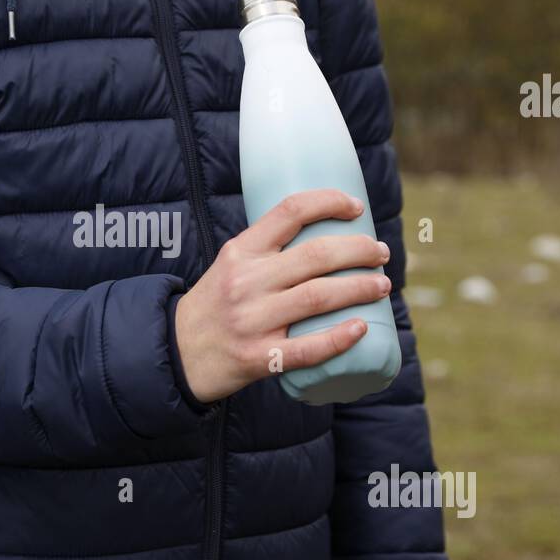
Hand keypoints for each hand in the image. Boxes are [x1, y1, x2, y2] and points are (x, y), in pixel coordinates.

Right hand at [174, 189, 390, 403]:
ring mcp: (252, 321)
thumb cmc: (214, 306)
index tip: (356, 208)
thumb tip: (325, 233)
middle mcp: (247, 282)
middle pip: (317, 255)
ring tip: (382, 285)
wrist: (176, 353)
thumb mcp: (229, 265)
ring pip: (319, 297)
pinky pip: (308, 348)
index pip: (290, 211)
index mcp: (241, 252)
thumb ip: (267, 250)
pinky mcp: (259, 357)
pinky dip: (340, 337)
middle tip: (380, 253)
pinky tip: (362, 327)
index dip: (329, 202)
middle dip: (359, 250)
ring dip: (360, 288)